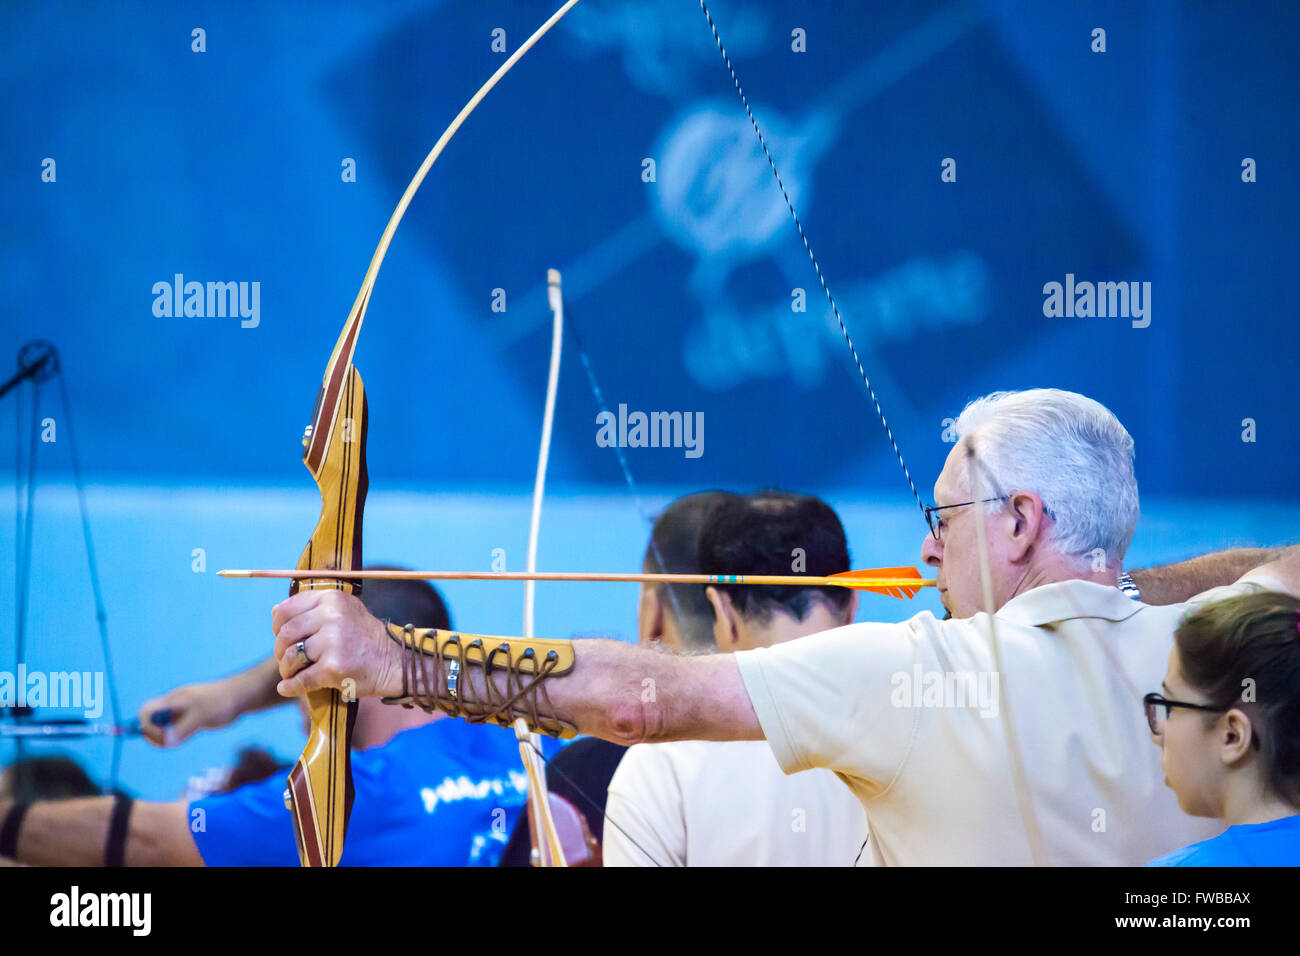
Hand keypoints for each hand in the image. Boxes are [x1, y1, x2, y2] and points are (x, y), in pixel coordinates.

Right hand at [136, 682, 233, 746]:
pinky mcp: (191, 719)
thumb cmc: (223, 701)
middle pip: (150, 721)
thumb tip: (166, 741)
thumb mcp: (202, 715)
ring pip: (162, 727)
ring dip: (166, 737)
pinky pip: (175, 730)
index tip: (163, 736)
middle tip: (171, 742)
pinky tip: (191, 734)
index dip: (147, 727)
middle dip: (154, 735)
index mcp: (173, 700)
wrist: (242, 695)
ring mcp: (182, 712)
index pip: (146, 712)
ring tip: (185, 736)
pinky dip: (177, 737)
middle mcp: (174, 705)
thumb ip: (183, 728)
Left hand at [271, 590, 402, 699]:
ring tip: (291, 674)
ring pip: (290, 657)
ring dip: (286, 669)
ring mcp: (333, 642)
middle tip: (286, 660)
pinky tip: (287, 688)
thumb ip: (313, 608)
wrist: (394, 663)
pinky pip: (301, 679)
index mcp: (332, 599)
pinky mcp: (333, 668)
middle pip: (286, 634)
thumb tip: (275, 611)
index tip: (280, 635)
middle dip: (280, 650)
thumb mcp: (345, 611)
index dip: (277, 625)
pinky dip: (290, 686)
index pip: (288, 609)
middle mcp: (332, 616)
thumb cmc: (365, 638)